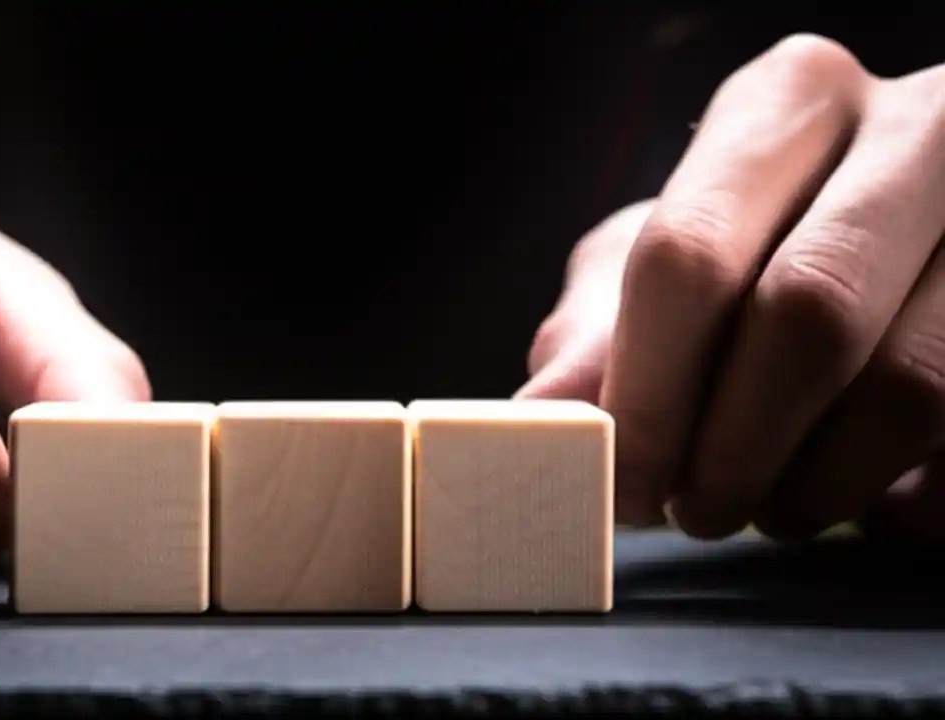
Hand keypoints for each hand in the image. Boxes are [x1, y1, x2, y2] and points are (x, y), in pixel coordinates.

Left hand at [519, 34, 944, 543]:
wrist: (923, 236)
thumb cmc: (764, 246)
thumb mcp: (670, 259)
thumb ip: (602, 331)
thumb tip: (543, 419)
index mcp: (789, 103)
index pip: (690, 254)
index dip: (647, 396)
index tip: (625, 487)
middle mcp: (915, 131)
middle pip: (809, 313)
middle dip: (736, 446)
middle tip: (697, 513)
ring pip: (912, 386)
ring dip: (822, 484)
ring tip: (774, 505)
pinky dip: (911, 500)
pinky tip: (872, 492)